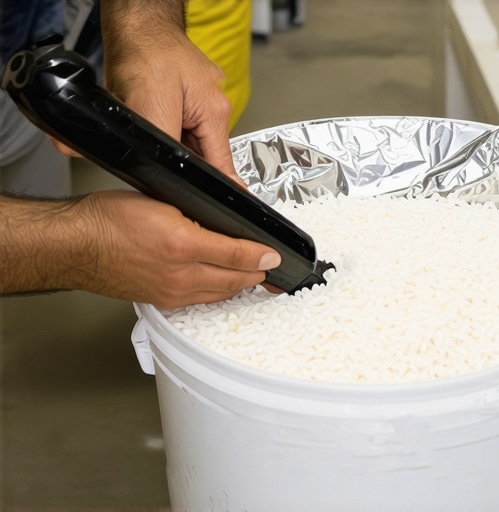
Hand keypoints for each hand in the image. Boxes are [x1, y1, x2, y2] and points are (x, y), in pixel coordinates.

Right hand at [0, 191, 280, 306]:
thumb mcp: (160, 201)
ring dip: (239, 285)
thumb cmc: (109, 220)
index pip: (237, 253)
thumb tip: (221, 224)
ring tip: (251, 276)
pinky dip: (217, 294)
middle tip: (268, 267)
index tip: (275, 256)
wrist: (77, 245)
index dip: (261, 255)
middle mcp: (180, 274)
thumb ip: (196, 214)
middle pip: (233, 280)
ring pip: (219, 294)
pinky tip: (221, 286)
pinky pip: (200, 302)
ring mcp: (171, 292)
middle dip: (255, 273)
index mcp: (183, 244)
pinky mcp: (162, 301)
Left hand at [101, 4, 240, 181]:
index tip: (218, 208)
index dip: (217, 190)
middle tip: (162, 163)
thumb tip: (155, 171)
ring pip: (189, 145)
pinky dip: (167, 133)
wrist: (136, 25)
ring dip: (172, 146)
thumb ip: (163, 145)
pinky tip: (154, 120)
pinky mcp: (186, 103)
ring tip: (154, 126)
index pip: (221, 166)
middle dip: (181, 163)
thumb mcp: (151, 106)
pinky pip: (181, 130)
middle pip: (203, 157)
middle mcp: (212, 111)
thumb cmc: (146, 52)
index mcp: (214, 114)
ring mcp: (199, 106)